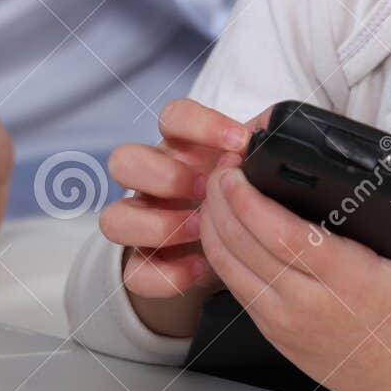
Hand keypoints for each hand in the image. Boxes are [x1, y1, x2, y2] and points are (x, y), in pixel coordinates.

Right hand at [98, 98, 257, 336]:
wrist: (234, 251)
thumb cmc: (239, 199)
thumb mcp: (252, 170)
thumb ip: (260, 149)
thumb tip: (277, 129)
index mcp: (182, 148)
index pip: (172, 117)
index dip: (201, 125)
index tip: (239, 143)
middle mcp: (152, 181)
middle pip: (123, 160)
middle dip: (166, 175)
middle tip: (205, 189)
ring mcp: (141, 222)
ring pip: (113, 218)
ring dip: (159, 225)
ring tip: (200, 230)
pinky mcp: (143, 263)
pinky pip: (133, 272)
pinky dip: (166, 274)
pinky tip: (199, 268)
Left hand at [197, 162, 390, 390]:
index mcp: (349, 281)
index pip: (282, 237)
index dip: (249, 202)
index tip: (237, 171)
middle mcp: (308, 303)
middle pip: (242, 247)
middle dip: (220, 203)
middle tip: (218, 167)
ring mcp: (285, 321)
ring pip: (228, 268)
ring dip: (211, 226)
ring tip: (213, 190)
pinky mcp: (273, 332)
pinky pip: (234, 288)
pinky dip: (219, 254)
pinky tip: (219, 227)